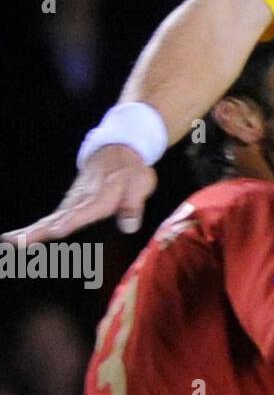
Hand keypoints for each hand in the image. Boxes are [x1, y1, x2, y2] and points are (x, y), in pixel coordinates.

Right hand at [2, 145, 155, 245]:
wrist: (116, 152)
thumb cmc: (130, 171)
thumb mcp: (140, 183)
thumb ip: (133, 205)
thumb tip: (128, 227)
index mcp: (101, 195)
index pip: (85, 210)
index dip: (72, 220)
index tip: (57, 230)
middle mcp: (81, 200)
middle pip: (59, 217)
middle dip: (40, 230)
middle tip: (19, 242)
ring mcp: (71, 203)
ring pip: (49, 219)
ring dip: (31, 231)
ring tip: (11, 242)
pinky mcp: (67, 207)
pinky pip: (48, 220)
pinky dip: (33, 229)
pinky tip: (15, 240)